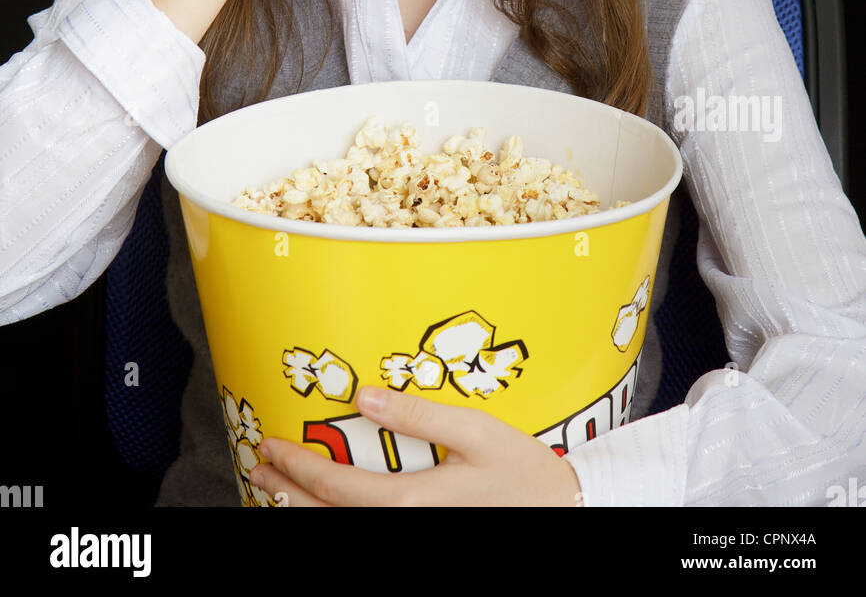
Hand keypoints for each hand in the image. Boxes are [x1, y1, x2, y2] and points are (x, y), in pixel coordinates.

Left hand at [248, 385, 583, 507]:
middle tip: (259, 466)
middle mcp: (403, 530)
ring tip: (278, 489)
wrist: (563, 513)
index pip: (334, 486)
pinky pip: (365, 536)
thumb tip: (365, 395)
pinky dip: (335, 521)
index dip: (296, 467)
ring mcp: (411, 540)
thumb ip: (417, 414)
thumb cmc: (522, 471)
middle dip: (286, 492)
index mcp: (410, 502)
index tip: (272, 446)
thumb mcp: (476, 431)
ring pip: (340, 534)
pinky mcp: (422, 542)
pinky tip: (325, 508)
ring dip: (304, 511)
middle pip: (326, 519)